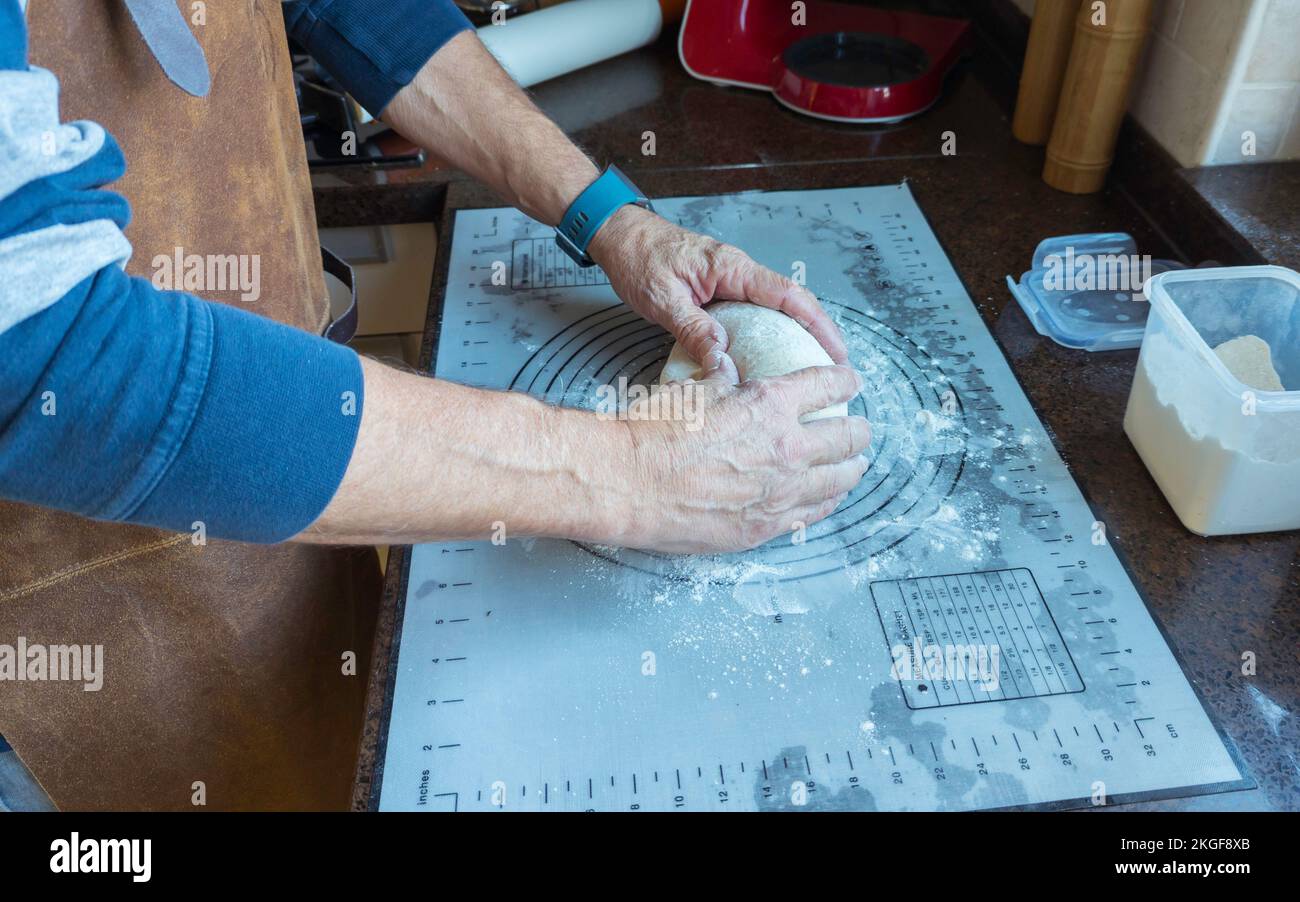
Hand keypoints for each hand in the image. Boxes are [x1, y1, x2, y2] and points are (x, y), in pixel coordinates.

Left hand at [588, 206, 848, 379]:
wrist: (618, 234)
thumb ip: (694, 330)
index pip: (788, 295)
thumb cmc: (637, 257)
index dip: (817, 323)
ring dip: (794, 332)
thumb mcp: (663, 299)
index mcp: (731, 268)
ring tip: (807, 367)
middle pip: (791, 301)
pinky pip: (753, 308)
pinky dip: (767, 329)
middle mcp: (737, 270)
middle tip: (831, 367)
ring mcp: (730, 278)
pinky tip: (766, 354)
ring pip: (774, 306)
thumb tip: (722, 362)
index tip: (836, 350)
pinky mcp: (718, 286)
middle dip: (816, 332)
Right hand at [597, 365, 869, 552]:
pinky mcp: (764, 527)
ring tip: (855, 465)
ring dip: (852, 469)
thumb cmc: (654, 433)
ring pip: (840, 480)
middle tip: (861, 428)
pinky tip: (827, 498)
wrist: (629, 484)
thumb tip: (729, 368)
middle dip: (860, 430)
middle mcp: (787, 448)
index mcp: (770, 404)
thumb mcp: (692, 388)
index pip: (828, 386)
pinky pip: (812, 514)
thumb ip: (722, 379)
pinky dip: (826, 501)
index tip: (850, 381)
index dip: (845, 381)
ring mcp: (780, 493)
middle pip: (848, 437)